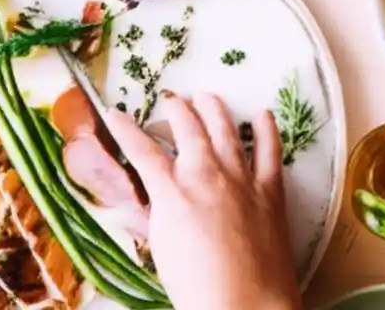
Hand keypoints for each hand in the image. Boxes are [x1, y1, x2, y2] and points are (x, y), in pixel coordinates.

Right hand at [106, 93, 301, 309]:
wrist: (244, 304)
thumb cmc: (196, 286)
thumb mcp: (161, 247)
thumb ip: (155, 215)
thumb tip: (149, 197)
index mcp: (172, 191)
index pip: (141, 149)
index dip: (124, 128)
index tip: (114, 113)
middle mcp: (206, 174)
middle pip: (188, 127)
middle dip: (176, 107)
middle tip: (171, 98)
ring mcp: (241, 179)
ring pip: (226, 129)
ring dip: (214, 109)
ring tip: (207, 96)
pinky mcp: (270, 191)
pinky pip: (270, 151)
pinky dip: (267, 130)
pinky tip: (263, 115)